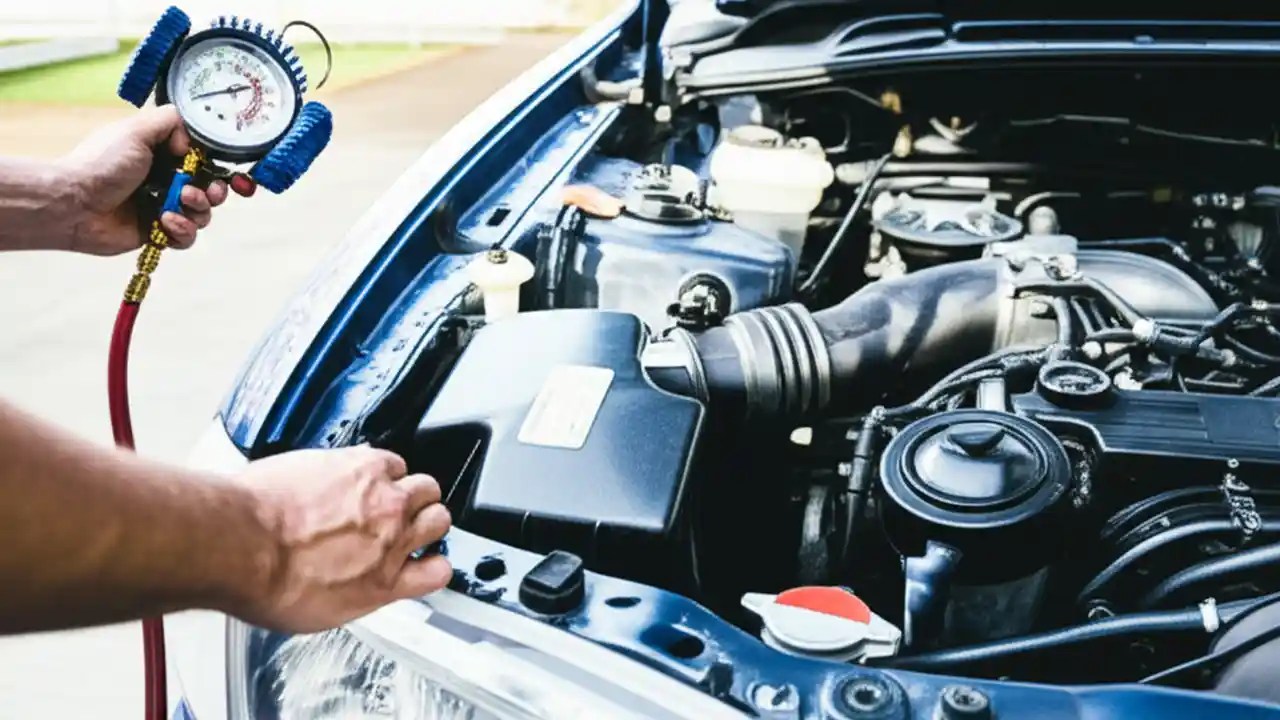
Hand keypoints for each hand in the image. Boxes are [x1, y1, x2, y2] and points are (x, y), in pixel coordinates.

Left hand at [58, 106, 228, 254]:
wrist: (74, 204)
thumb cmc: (102, 164)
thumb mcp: (136, 130)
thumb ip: (171, 121)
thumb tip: (192, 142)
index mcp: (162, 154)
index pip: (203, 161)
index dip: (217, 167)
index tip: (221, 171)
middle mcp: (165, 180)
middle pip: (210, 190)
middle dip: (213, 193)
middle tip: (202, 192)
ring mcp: (163, 207)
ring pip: (202, 214)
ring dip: (198, 210)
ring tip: (177, 203)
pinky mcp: (158, 233)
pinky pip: (187, 237)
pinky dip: (183, 230)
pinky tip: (165, 222)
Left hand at [232, 446, 452, 632]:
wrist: (239, 544)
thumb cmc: (266, 581)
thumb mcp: (319, 612)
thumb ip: (353, 592)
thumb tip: (348, 585)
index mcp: (383, 582)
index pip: (437, 572)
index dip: (432, 563)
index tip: (422, 559)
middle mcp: (391, 537)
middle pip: (438, 520)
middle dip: (424, 520)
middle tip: (402, 520)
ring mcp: (381, 498)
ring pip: (425, 486)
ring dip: (411, 490)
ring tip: (386, 492)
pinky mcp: (362, 464)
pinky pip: (393, 459)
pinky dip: (383, 466)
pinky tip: (361, 472)